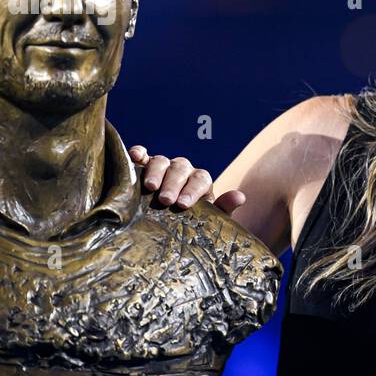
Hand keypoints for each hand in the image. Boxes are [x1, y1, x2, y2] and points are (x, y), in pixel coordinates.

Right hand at [127, 145, 245, 213]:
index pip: (200, 179)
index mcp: (200, 181)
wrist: (176, 221)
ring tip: (149, 187)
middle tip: (165, 200)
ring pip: (161, 161)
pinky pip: (143, 156)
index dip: (192, 190)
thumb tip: (240, 197)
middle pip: (180, 169)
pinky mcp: (145, 167)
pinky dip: (139, 153)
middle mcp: (183, 170)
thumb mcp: (211, 217)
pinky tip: (134, 156)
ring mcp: (164, 167)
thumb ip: (224, 207)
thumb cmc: (194, 220)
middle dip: (173, 184)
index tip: (183, 205)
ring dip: (155, 172)